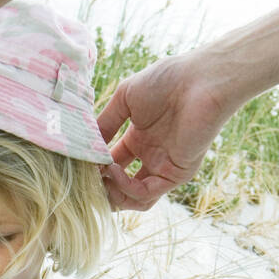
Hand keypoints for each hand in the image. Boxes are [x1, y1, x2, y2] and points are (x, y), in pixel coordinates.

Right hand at [96, 53, 232, 210]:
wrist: (200, 79)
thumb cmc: (167, 80)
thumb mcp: (125, 98)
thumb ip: (105, 123)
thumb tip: (84, 145)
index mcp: (138, 140)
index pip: (111, 165)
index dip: (94, 168)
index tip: (78, 165)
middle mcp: (150, 157)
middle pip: (121, 187)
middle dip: (101, 188)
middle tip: (85, 181)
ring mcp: (163, 168)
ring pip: (133, 199)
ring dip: (112, 194)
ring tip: (99, 178)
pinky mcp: (176, 175)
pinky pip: (146, 194)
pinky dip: (126, 188)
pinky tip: (115, 171)